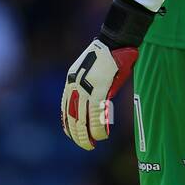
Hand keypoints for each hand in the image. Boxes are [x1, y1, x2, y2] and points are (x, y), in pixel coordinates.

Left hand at [61, 0, 162, 150]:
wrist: (117, 39)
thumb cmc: (111, 54)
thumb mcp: (94, 71)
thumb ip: (92, 86)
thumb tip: (97, 102)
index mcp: (72, 80)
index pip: (66, 108)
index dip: (69, 124)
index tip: (73, 135)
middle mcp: (75, 86)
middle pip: (72, 116)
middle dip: (77, 134)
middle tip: (84, 146)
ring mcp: (86, 88)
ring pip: (82, 119)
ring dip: (86, 135)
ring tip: (91, 145)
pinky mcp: (98, 89)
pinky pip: (97, 114)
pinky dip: (99, 127)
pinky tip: (102, 136)